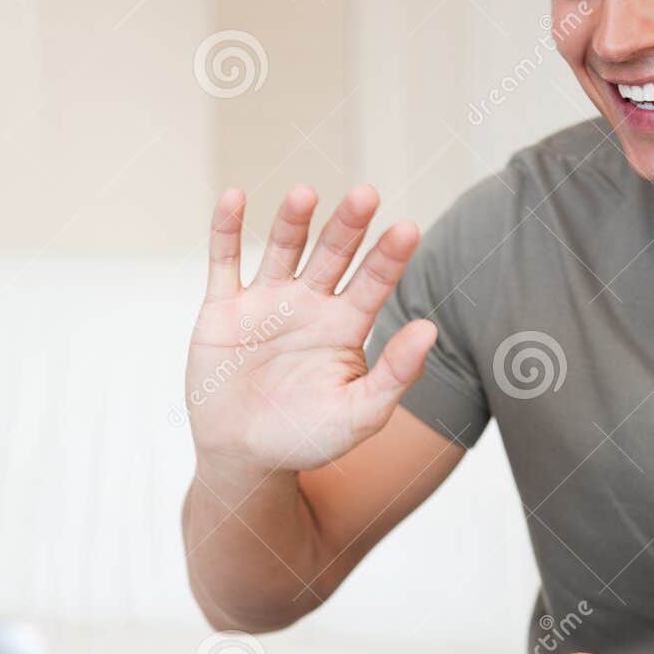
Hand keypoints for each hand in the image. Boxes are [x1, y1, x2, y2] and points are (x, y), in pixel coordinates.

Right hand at [187, 182, 436, 472]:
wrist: (244, 458)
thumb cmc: (307, 439)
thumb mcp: (360, 415)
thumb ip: (396, 375)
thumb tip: (430, 330)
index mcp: (346, 326)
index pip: (374, 281)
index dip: (389, 256)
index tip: (408, 229)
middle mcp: (310, 304)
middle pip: (332, 253)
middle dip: (347, 225)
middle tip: (365, 195)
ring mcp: (266, 302)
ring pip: (282, 249)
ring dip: (293, 221)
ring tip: (305, 194)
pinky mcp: (223, 308)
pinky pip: (224, 261)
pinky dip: (226, 229)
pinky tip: (234, 197)